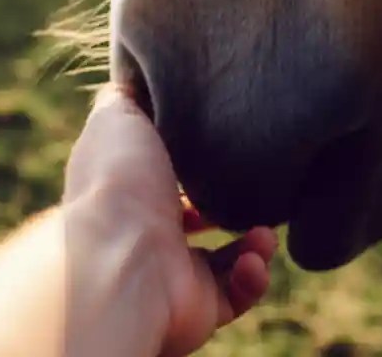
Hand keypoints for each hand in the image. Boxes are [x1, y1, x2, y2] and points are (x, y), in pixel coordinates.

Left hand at [61, 86, 276, 356]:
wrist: (121, 258)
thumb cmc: (118, 182)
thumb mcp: (119, 115)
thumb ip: (131, 95)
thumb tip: (138, 74)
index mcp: (131, 188)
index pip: (168, 172)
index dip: (199, 157)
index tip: (231, 140)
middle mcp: (148, 233)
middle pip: (201, 215)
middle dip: (236, 201)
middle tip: (261, 186)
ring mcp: (172, 272)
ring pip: (229, 257)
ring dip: (256, 241)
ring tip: (263, 230)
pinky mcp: (196, 307)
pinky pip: (239, 292)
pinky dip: (254, 275)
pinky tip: (255, 256)